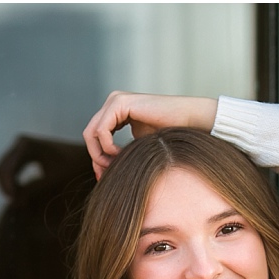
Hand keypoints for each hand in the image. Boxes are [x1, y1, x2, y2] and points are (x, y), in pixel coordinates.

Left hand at [83, 92, 219, 177]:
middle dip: (96, 158)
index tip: (104, 177)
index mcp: (116, 111)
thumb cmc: (169, 135)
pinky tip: (122, 154)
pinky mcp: (119, 102)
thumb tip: (99, 171)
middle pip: (89, 136)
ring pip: (91, 134)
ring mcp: (115, 100)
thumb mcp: (138, 146)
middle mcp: (113, 103)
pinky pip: (101, 131)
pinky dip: (108, 147)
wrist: (189, 121)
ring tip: (116, 165)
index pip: (95, 137)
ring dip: (100, 154)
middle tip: (105, 175)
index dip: (97, 159)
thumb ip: (119, 152)